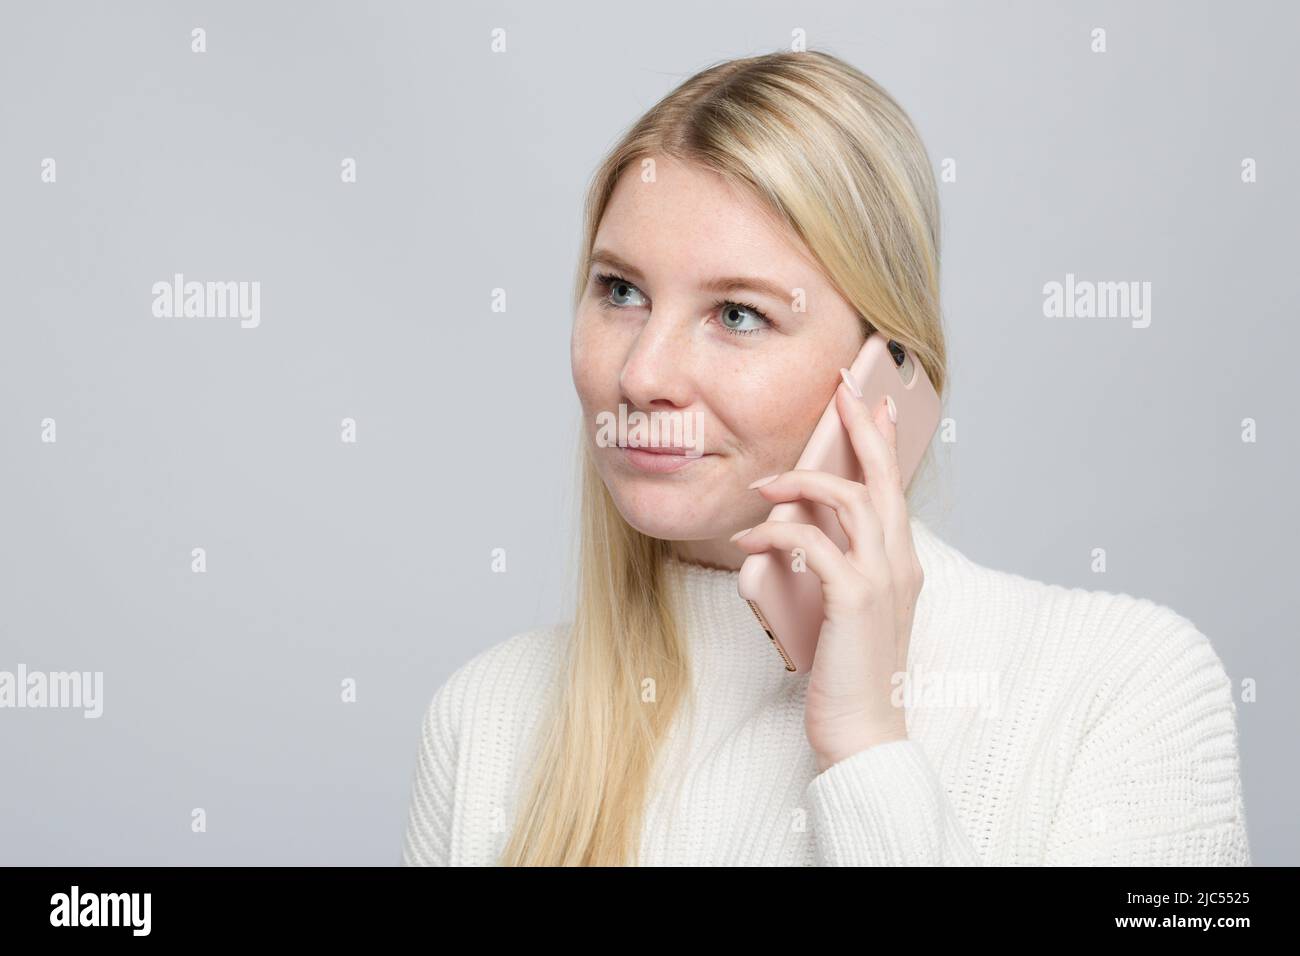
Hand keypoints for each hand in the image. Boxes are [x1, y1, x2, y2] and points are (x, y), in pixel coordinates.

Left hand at [730, 377, 923, 773]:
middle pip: (882, 479)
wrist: (865, 730)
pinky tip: (750, 538)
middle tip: (842, 392)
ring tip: (763, 483)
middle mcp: (899, 563)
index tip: (873, 406)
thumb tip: (797, 531)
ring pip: (850, 501)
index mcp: (901, 564)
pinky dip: (778, 532)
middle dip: (860, 430)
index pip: (894, 490)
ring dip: (802, 481)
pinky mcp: (855, 599)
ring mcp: (881, 579)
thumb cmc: (850, 673)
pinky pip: (813, 544)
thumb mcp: (846, 610)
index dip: (883, 443)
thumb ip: (835, 568)